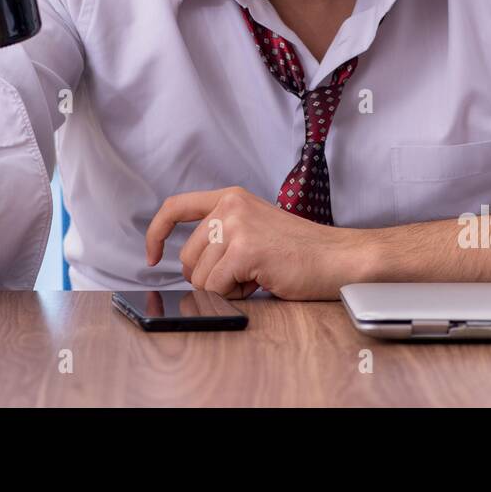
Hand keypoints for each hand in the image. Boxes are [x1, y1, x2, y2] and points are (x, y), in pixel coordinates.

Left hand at [144, 186, 367, 300]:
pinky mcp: (245, 249)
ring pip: (200, 277)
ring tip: (257, 275)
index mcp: (230, 196)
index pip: (176, 207)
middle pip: (186, 257)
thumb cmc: (301, 252)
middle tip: (243, 275)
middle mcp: (229, 205)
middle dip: (208, 278)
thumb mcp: (254, 228)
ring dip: (226, 288)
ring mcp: (236, 225)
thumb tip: (186, 264)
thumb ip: (222, 234)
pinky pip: (217, 287)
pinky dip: (236, 295)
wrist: (338, 258)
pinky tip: (261, 282)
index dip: (156, 234)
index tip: (152, 256)